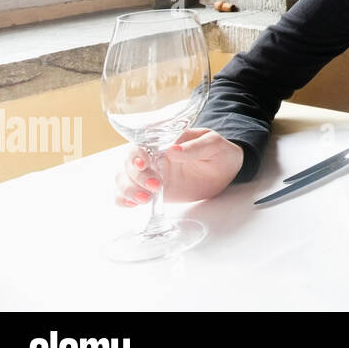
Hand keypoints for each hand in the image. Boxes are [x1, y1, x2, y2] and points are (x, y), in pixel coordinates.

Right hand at [114, 128, 243, 206]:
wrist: (225, 172)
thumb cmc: (218, 152)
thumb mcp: (213, 144)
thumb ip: (195, 147)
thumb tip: (172, 149)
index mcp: (162, 142)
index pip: (140, 145)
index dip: (136, 155)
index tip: (144, 165)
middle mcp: (151, 158)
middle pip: (128, 165)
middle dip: (136, 177)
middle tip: (155, 186)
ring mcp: (149, 176)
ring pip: (124, 180)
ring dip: (128, 190)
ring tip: (146, 199)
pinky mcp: (151, 192)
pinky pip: (128, 196)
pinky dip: (123, 200)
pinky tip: (132, 204)